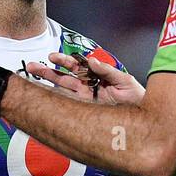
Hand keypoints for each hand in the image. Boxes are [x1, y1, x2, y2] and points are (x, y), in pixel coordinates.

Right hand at [26, 53, 145, 104]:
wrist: (143, 118)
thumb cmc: (136, 97)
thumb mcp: (124, 81)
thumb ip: (107, 71)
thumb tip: (91, 60)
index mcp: (94, 76)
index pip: (76, 66)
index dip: (64, 61)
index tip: (52, 57)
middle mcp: (86, 87)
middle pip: (63, 77)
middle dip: (48, 71)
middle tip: (32, 66)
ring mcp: (83, 100)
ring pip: (61, 90)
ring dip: (47, 84)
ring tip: (32, 77)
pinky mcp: (84, 112)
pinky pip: (68, 106)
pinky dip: (55, 101)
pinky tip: (43, 98)